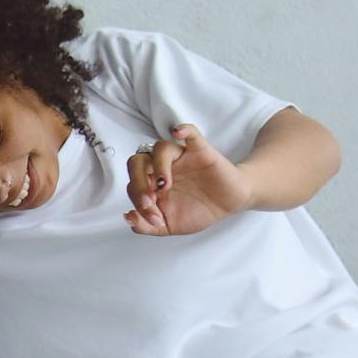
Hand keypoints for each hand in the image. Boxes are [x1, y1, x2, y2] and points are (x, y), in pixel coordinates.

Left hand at [123, 124, 250, 235]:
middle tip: (149, 200)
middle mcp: (161, 168)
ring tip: (164, 185)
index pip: (132, 185)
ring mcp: (180, 158)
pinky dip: (184, 130)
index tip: (155, 219)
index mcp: (151, 185)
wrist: (229, 204)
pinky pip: (191, 134)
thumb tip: (128, 217)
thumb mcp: (169, 227)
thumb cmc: (198, 211)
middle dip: (137, 182)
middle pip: (138, 162)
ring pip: (160, 148)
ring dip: (158, 166)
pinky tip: (178, 133)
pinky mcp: (200, 151)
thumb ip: (147, 226)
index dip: (138, 203)